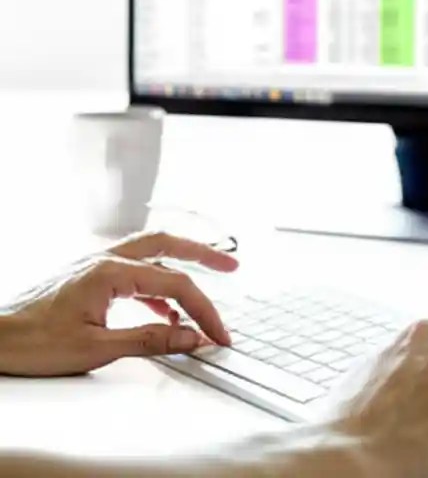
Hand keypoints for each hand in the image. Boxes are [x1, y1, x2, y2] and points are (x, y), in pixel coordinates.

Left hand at [0, 231, 237, 375]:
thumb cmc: (31, 342)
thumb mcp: (96, 348)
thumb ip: (150, 340)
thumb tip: (192, 337)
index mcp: (110, 273)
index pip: (176, 284)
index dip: (205, 310)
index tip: (219, 335)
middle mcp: (103, 261)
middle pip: (166, 244)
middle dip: (203, 253)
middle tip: (231, 264)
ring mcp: (93, 266)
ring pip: (149, 252)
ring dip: (180, 263)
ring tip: (203, 284)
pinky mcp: (85, 278)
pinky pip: (132, 271)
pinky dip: (155, 285)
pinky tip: (161, 311)